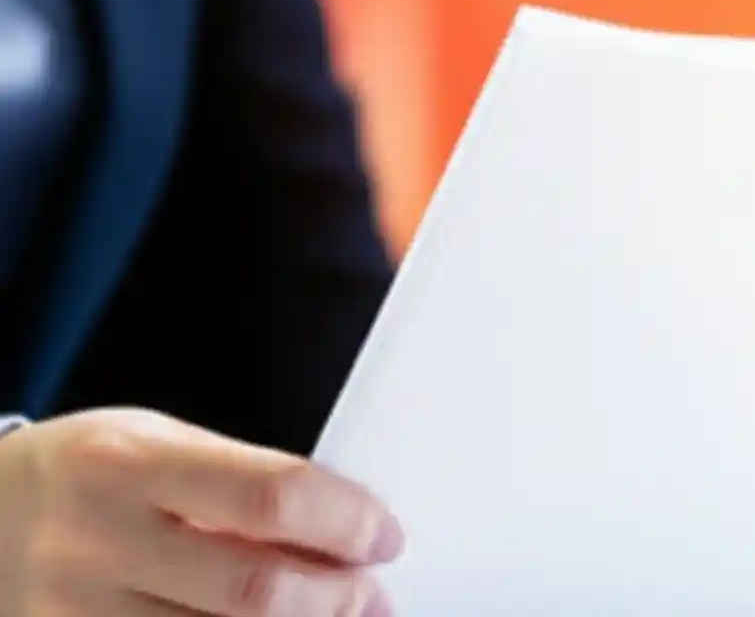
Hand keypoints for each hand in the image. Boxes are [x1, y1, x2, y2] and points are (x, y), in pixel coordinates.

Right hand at [0, 408, 403, 615]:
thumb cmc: (91, 474)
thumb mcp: (157, 447)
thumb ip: (240, 482)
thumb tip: (342, 528)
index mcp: (130, 463)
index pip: (269, 493)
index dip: (346, 520)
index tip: (384, 535)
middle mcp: (99, 541)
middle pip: (253, 587)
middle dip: (337, 597)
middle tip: (373, 594)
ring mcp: (77, 611)